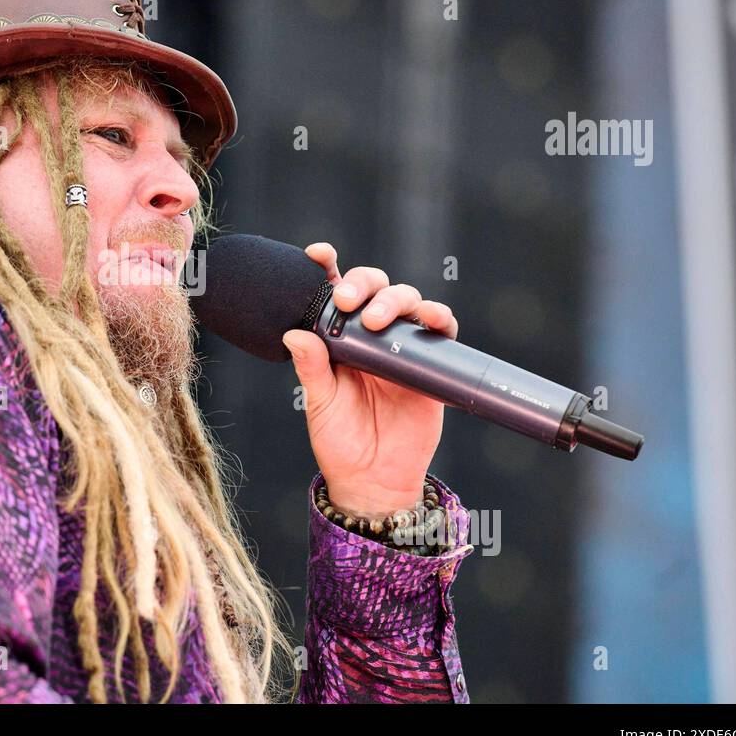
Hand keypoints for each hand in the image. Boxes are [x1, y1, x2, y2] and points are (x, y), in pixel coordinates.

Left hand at [282, 242, 459, 518]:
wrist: (374, 480)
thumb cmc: (341, 441)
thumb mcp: (319, 403)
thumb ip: (311, 368)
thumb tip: (294, 333)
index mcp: (338, 339)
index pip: (334, 294)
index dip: (328, 268)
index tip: (318, 254)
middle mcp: (371, 336)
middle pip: (375, 287)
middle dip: (363, 283)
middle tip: (349, 301)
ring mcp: (402, 347)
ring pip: (407, 301)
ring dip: (394, 299)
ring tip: (378, 322)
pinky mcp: (431, 364)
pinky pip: (440, 330)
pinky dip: (438, 318)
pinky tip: (429, 319)